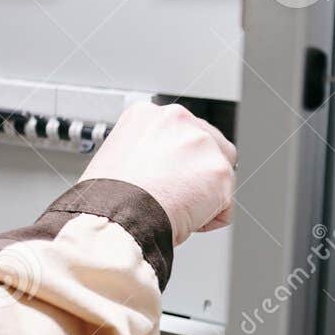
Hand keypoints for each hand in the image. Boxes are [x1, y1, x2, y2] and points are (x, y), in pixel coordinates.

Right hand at [81, 101, 235, 245]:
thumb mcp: (116, 156)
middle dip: (198, 171)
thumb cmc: (107, 196)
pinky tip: (185, 219)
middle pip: (208, 144)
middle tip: (176, 193)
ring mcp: (201, 143)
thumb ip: (146, 150)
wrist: (113, 216)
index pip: (181, 131)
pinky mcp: (219, 171)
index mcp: (147, 114)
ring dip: (205, 193)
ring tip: (176, 207)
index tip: (167, 174)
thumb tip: (163, 166)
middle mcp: (177, 120)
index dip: (177, 158)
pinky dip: (210, 217)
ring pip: (221, 171)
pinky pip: (227, 203)